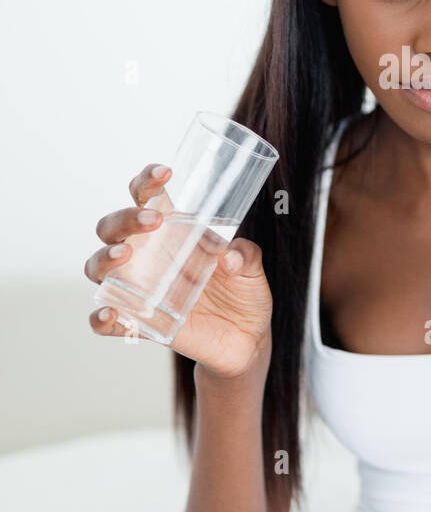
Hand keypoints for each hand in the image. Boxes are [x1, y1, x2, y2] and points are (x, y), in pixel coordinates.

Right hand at [84, 161, 273, 382]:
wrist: (247, 338)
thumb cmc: (243, 292)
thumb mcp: (251, 268)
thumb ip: (246, 256)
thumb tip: (230, 256)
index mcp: (172, 231)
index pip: (146, 196)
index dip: (147, 180)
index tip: (166, 172)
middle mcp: (148, 255)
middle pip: (114, 227)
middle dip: (125, 218)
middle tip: (152, 221)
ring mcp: (139, 288)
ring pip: (99, 267)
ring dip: (104, 257)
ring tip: (124, 255)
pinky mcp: (140, 322)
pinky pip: (106, 320)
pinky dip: (101, 316)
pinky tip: (111, 311)